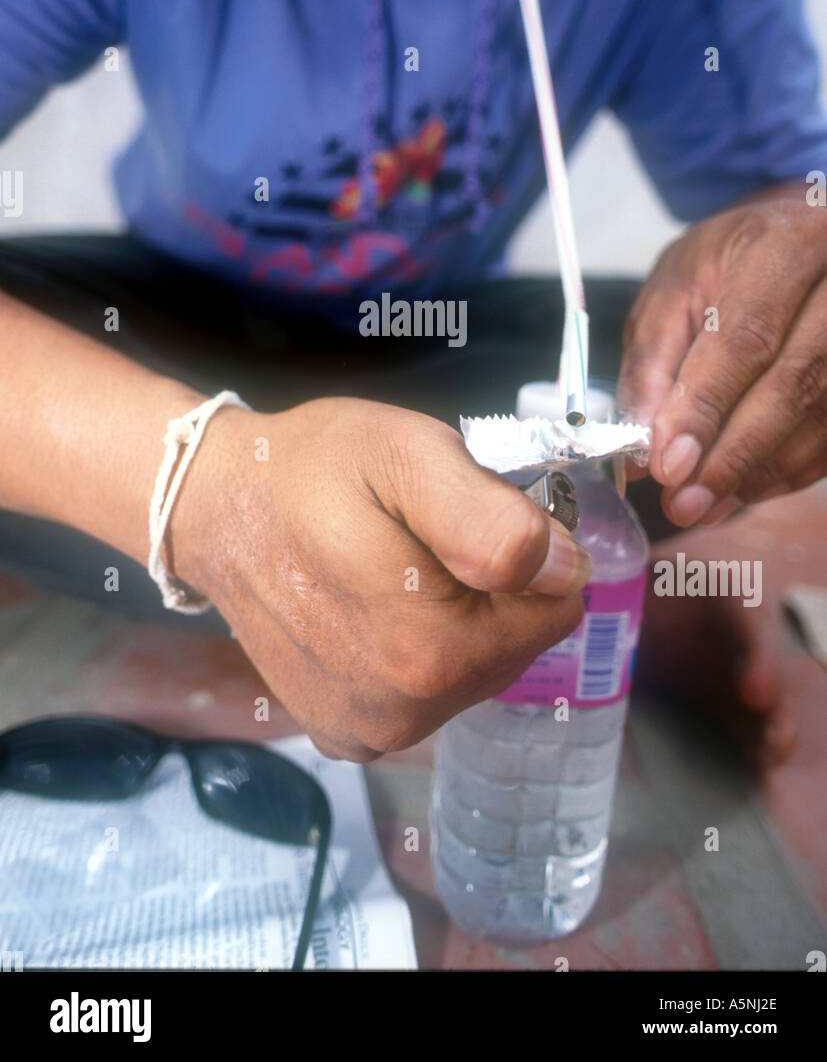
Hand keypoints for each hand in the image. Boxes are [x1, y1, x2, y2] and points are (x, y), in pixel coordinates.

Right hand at [171, 397, 591, 759]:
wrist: (213, 508)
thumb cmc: (312, 469)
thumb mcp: (409, 454)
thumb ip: (495, 518)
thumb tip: (566, 570)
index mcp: (432, 650)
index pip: (557, 605)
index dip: (527, 550)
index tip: (465, 517)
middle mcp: (404, 712)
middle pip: (516, 643)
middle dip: (488, 589)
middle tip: (417, 536)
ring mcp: (370, 732)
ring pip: (474, 671)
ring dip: (452, 620)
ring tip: (387, 567)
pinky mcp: (343, 734)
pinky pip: (422, 695)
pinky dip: (411, 653)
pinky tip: (366, 611)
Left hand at [618, 188, 826, 526]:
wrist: (795, 237)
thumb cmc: (731, 260)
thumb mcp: (674, 289)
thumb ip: (655, 363)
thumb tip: (645, 444)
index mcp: (784, 245)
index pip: (745, 338)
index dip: (707, 408)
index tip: (669, 465)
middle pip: (793, 383)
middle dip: (732, 454)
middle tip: (684, 502)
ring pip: (821, 414)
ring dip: (760, 471)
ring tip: (706, 504)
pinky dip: (790, 469)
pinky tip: (747, 487)